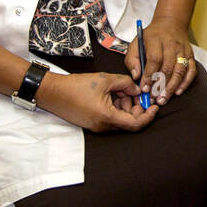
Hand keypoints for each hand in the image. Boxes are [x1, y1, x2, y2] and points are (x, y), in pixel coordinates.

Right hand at [37, 71, 158, 132]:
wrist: (52, 93)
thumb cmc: (75, 87)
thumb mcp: (104, 80)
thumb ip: (125, 83)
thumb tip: (137, 88)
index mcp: (108, 118)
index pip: (136, 124)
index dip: (148, 116)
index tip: (154, 106)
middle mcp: (104, 126)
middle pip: (129, 121)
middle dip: (136, 106)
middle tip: (134, 91)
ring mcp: (98, 126)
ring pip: (120, 118)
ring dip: (125, 104)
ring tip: (119, 88)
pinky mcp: (93, 123)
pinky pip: (111, 117)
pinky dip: (116, 106)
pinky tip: (111, 93)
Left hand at [123, 16, 196, 105]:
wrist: (170, 23)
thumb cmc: (151, 37)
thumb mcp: (136, 43)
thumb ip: (132, 60)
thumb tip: (136, 76)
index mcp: (156, 40)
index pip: (154, 60)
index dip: (149, 76)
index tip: (144, 89)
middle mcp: (171, 44)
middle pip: (168, 67)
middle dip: (160, 85)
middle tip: (154, 98)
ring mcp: (183, 50)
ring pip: (180, 71)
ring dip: (172, 87)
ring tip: (164, 99)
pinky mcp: (191, 55)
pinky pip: (191, 71)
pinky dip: (185, 83)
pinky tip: (177, 92)